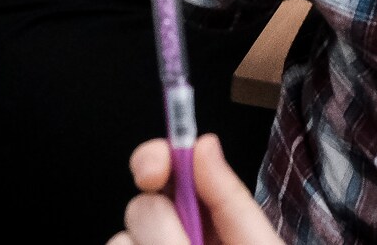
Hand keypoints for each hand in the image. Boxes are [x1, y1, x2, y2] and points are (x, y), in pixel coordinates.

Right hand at [109, 136, 281, 244]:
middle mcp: (173, 235)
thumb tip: (202, 143)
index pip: (166, 171)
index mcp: (207, 217)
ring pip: (119, 240)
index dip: (153, 160)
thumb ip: (231, 200)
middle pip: (140, 207)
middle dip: (162, 229)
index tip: (151, 171)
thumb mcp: (257, 241)